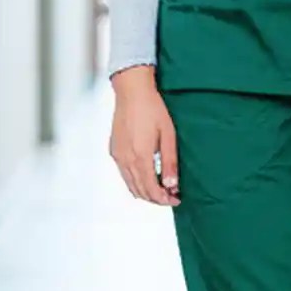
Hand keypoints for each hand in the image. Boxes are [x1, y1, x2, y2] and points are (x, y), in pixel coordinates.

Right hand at [109, 66, 179, 206]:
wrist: (132, 91)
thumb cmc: (152, 109)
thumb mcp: (168, 135)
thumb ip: (170, 162)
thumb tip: (172, 184)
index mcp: (140, 157)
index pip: (151, 190)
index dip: (164, 199)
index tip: (176, 199)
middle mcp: (126, 160)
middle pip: (140, 191)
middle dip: (156, 198)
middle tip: (171, 195)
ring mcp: (117, 156)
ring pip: (130, 185)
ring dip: (145, 191)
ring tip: (161, 187)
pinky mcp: (114, 150)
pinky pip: (124, 174)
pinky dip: (135, 181)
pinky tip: (147, 175)